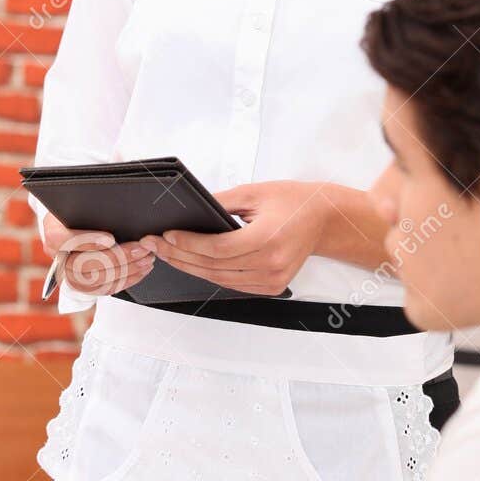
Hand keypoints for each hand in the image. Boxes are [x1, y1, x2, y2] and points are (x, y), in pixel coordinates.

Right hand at [42, 212, 153, 297]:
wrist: (76, 229)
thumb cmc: (82, 215)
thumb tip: (113, 207)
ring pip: (98, 279)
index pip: (64, 240)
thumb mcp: (81, 205)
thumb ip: (91, 208)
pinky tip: (141, 269)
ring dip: (127, 270)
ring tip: (146, 258)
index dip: (88, 241)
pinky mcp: (85, 287)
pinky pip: (106, 288)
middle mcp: (59, 259)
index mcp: (54, 234)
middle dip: (118, 257)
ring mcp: (70, 276)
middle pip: (84, 264)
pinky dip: (127, 280)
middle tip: (140, 248)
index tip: (110, 238)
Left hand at [140, 181, 330, 295]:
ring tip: (167, 253)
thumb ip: (220, 202)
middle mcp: (271, 265)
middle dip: (180, 255)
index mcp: (268, 239)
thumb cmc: (293, 202)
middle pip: (214, 267)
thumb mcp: (255, 192)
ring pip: (220, 280)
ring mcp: (272, 280)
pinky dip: (210, 275)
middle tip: (155, 244)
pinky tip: (192, 263)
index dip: (188, 244)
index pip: (218, 248)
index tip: (166, 235)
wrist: (324, 219)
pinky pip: (232, 284)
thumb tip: (187, 209)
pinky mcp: (272, 287)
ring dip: (190, 267)